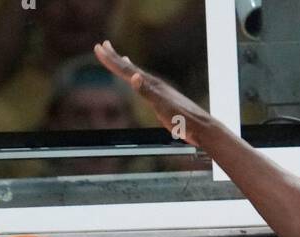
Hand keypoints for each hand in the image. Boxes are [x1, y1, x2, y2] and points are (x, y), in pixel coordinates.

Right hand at [94, 40, 212, 146]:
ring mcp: (160, 92)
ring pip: (138, 75)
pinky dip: (139, 80)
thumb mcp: (162, 106)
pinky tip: (140, 81)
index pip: (126, 69)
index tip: (98, 48)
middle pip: (131, 68)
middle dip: (115, 57)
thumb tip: (133, 76)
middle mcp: (155, 84)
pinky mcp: (164, 100)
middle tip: (102, 45)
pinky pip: (147, 86)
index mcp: (151, 85)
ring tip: (120, 58)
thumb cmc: (182, 119)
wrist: (201, 128)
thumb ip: (147, 91)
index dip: (111, 60)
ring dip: (126, 66)